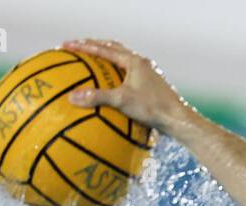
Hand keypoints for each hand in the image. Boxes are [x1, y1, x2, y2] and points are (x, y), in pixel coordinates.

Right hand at [60, 38, 191, 135]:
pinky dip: (115, 77)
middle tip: (77, 48)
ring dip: (106, 60)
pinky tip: (109, 88)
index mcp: (134, 61)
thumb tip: (72, 97)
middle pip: (113, 49)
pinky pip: (128, 76)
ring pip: (122, 61)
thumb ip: (98, 97)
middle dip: (94, 47)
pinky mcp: (150, 87)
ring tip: (91, 64)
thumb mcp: (123, 101)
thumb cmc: (153, 109)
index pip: (103, 49)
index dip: (83, 47)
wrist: (179, 120)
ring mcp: (147, 75)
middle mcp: (141, 64)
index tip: (66, 45)